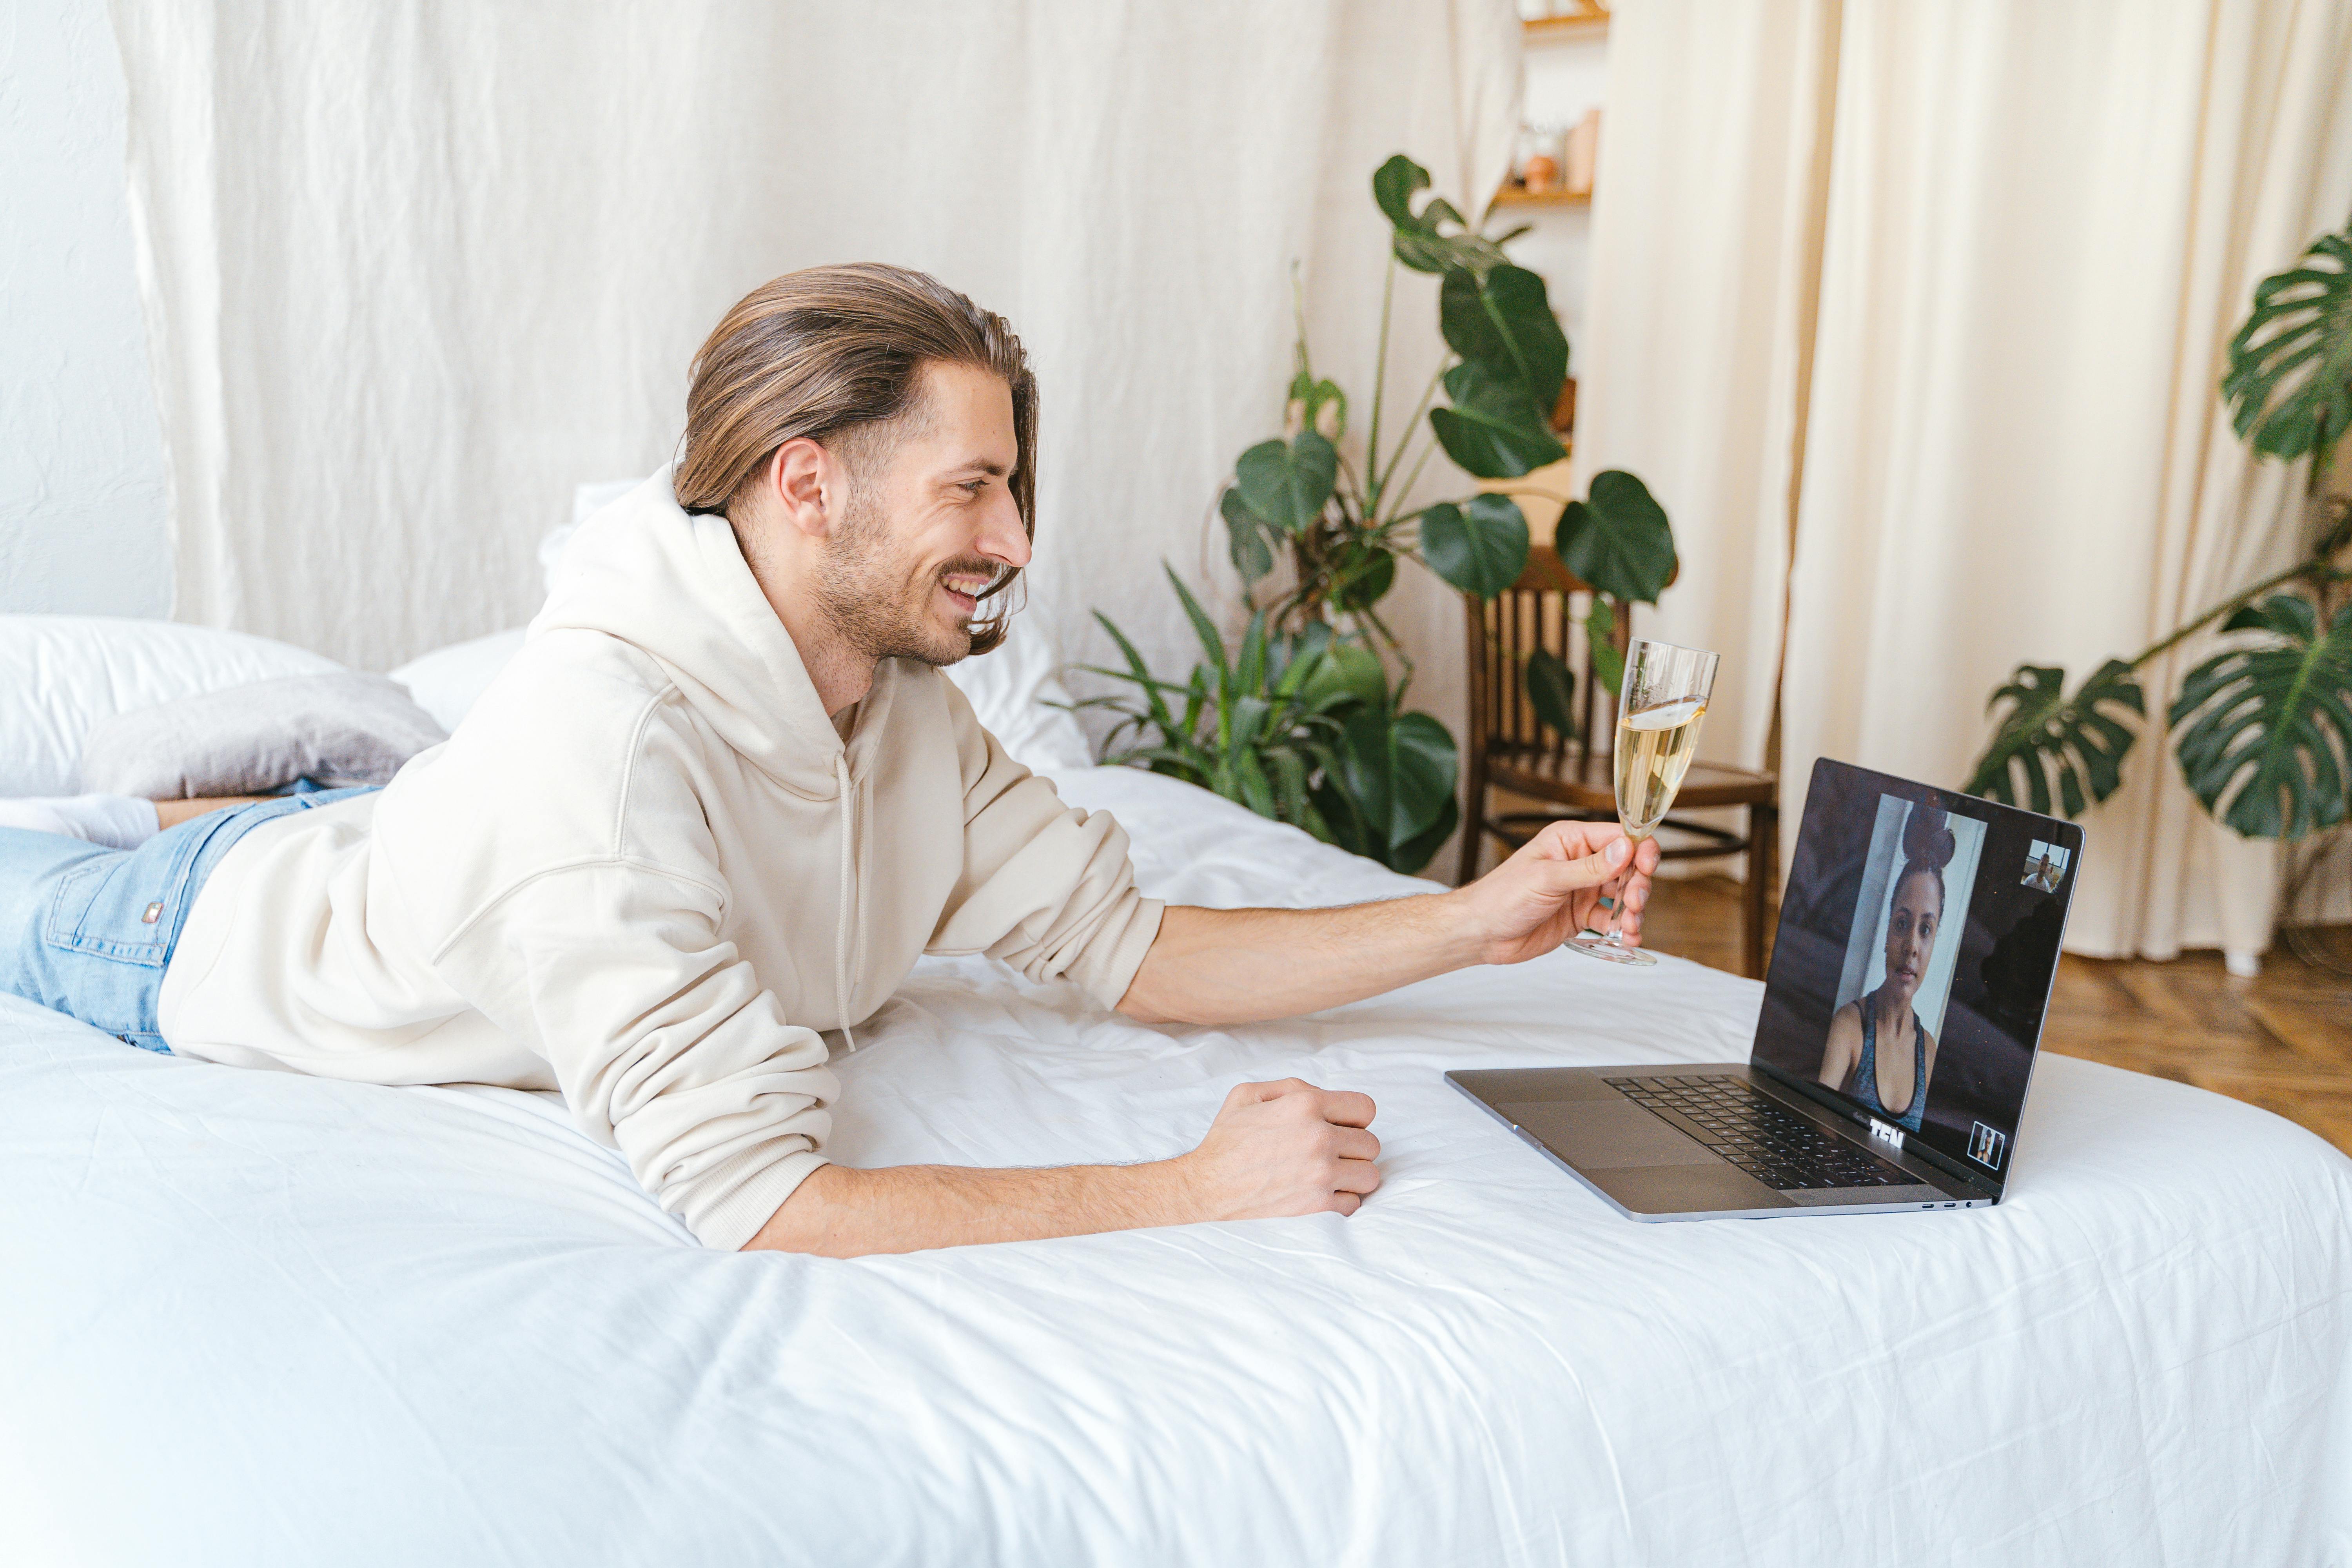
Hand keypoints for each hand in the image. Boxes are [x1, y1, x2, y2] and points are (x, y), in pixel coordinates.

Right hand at [1174, 1079, 1381, 1218]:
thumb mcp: (1248, 1094)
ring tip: (1330, 1174)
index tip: (1341, 1127)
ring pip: (1370, 1176)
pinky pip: (1354, 1203)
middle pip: (1371, 1144)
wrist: (1206, 1187)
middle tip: (1331, 1152)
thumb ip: (1292, 1086)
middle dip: (1354, 1148)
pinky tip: (1319, 1192)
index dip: (1354, 1118)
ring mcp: (1320, 1174)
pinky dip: (1341, 1200)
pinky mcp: (1317, 1206)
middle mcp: (1319, 1138)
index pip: (1366, 1108)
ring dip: (1353, 1175)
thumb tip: (1324, 1095)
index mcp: (1305, 1104)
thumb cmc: (1226, 1140)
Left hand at [1451, 819, 1661, 965]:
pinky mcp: (1581, 915)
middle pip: (1628, 867)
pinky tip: (1627, 938)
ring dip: (1634, 910)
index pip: (1618, 837)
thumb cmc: (1502, 896)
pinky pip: (1612, 919)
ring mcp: (1583, 889)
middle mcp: (1581, 861)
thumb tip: (1625, 850)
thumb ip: (1588, 868)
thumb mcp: (1547, 878)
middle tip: (1633, 904)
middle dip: (1638, 885)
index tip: (1646, 867)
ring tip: (1629, 927)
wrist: (1481, 933)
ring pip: (1624, 894)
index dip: (1638, 850)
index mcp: (1570, 840)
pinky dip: (1623, 928)